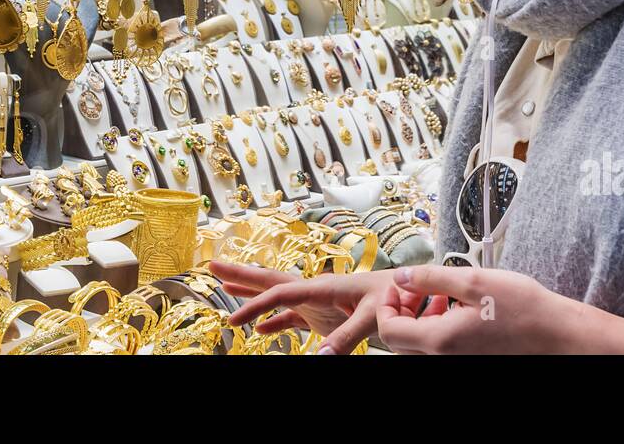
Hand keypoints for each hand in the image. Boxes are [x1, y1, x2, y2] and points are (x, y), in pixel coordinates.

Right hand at [214, 261, 403, 353]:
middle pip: (270, 280)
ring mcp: (318, 302)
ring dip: (251, 293)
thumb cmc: (396, 299)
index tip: (233, 321)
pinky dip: (274, 321)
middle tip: (211, 265)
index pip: (281, 293)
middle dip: (241, 274)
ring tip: (225, 289)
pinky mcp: (325, 314)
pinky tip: (260, 331)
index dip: (255, 306)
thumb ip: (347, 336)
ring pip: (277, 295)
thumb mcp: (373, 317)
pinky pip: (292, 316)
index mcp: (322, 286)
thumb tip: (319, 358)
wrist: (412, 295)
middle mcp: (315, 289)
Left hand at [374, 266, 623, 353]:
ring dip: (420, 317)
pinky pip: (440, 347)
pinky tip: (456, 308)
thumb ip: (431, 279)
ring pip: (420, 343)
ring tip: (439, 295)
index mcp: (440, 340)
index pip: (388, 330)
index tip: (399, 285)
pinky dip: (437, 327)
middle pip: (401, 339)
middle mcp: (444, 358)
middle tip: (417, 287)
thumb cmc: (524, 309)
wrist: (558, 336)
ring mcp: (457, 361)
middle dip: (402, 309)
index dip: (386, 305)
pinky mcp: (470, 359)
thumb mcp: (473, 281)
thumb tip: (402, 277)